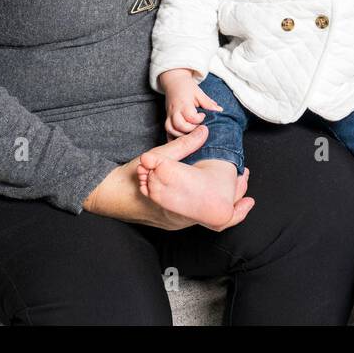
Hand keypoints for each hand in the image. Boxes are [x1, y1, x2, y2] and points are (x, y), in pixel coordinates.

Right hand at [83, 125, 254, 231]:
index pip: (218, 218)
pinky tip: (207, 185)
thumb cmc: (128, 180)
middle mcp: (179, 221)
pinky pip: (193, 211)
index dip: (237, 209)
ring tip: (230, 181)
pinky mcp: (168, 216)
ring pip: (204, 213)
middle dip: (231, 199)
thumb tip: (204, 132)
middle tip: (243, 180)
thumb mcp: (156, 159)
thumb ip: (182, 146)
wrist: (104, 194)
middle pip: (214, 216)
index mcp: (180, 213)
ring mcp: (173, 220)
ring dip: (218, 198)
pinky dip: (204, 200)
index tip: (249, 196)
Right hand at [161, 70, 223, 138]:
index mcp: (184, 104)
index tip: (203, 116)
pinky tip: (181, 138)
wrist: (174, 82)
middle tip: (198, 126)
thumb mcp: (199, 93)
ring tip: (191, 132)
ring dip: (181, 134)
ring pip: (171, 129)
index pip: (190, 116)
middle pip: (180, 126)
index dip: (199, 119)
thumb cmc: (187, 87)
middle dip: (191, 130)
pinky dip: (172, 136)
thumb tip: (220, 110)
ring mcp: (169, 115)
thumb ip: (208, 103)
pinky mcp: (167, 118)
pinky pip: (167, 130)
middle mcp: (175, 110)